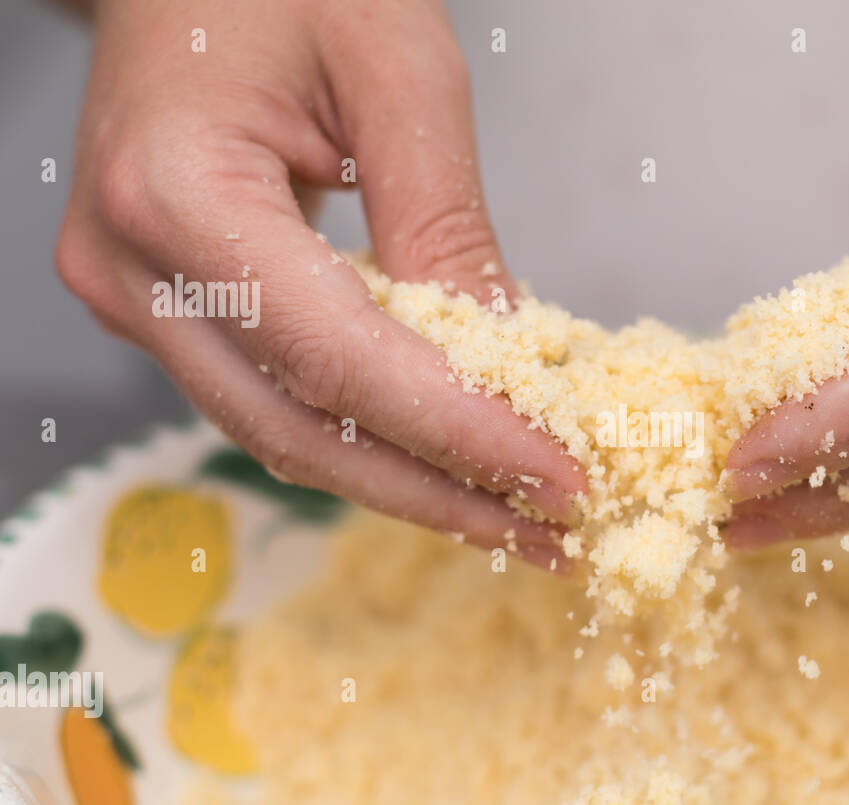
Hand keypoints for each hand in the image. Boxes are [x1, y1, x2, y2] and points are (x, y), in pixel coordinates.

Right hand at [56, 0, 583, 569]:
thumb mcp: (398, 73)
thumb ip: (446, 225)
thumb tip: (506, 360)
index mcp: (175, 192)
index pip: (337, 360)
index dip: (458, 434)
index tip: (558, 479)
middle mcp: (134, 268)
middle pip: (300, 430)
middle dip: (440, 493)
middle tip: (552, 532)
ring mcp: (138, 297)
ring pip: (282, 435)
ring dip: (408, 484)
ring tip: (516, 514)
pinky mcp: (168, 307)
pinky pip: (274, 398)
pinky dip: (367, 437)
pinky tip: (447, 459)